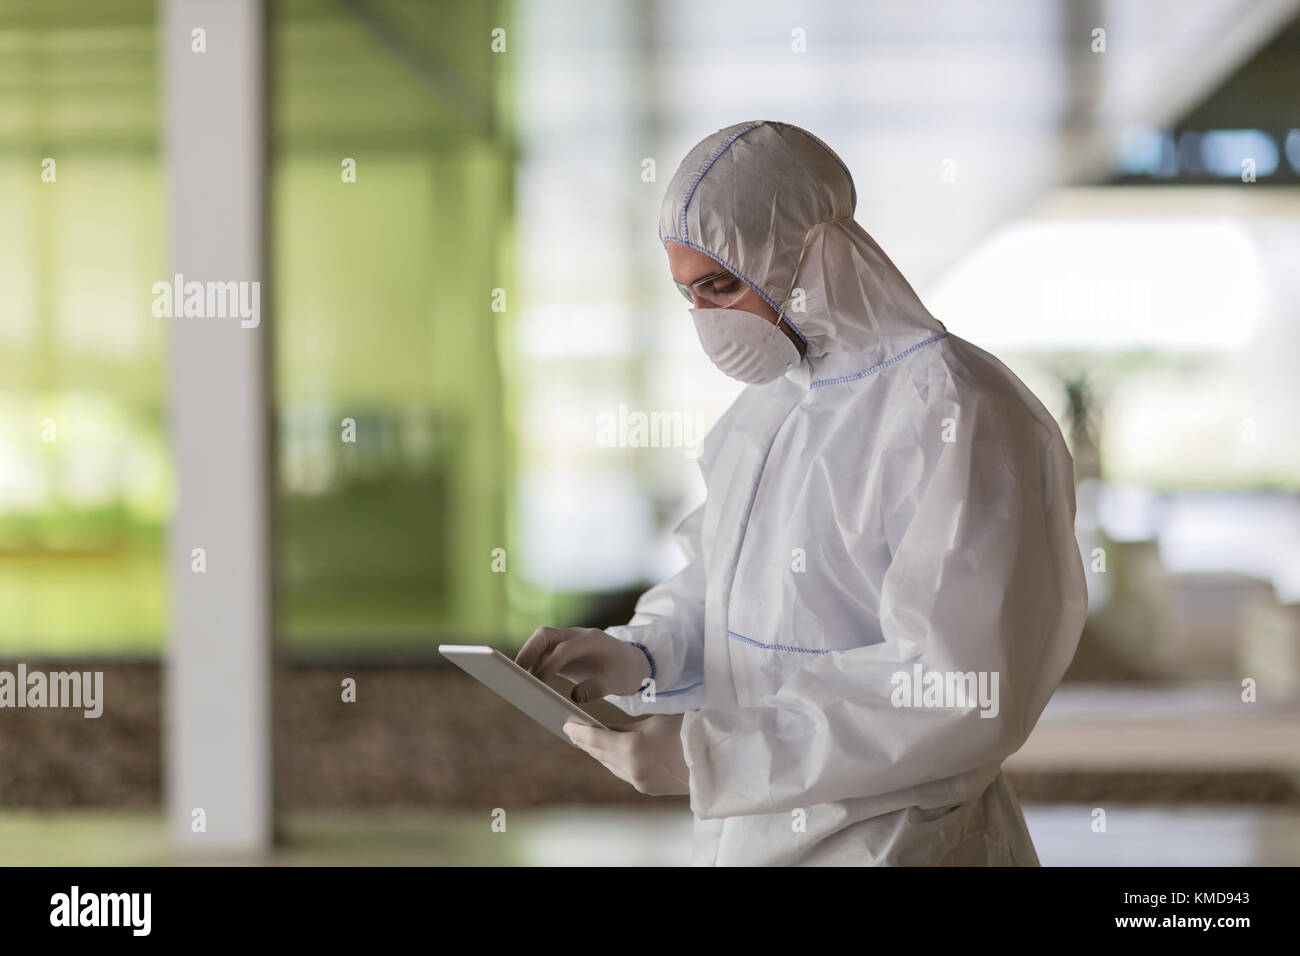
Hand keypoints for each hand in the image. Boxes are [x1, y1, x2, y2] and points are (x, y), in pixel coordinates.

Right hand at [515, 626, 651, 702]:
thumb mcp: (617, 682)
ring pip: (541, 642)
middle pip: (544, 635)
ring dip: (527, 657)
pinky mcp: (564, 652)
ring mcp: (569, 642)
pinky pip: (543, 653)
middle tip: (516, 675)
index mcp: (591, 640)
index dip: (549, 665)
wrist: (634, 662)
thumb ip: (598, 688)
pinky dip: (533, 663)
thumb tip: (575, 697)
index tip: (538, 683)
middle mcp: (577, 636)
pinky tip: (527, 681)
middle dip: (528, 652)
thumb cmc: (626, 671)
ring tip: (517, 680)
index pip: (564, 649)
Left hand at [564, 715, 689, 795]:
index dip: (578, 731)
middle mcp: (630, 768)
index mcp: (631, 747)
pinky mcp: (646, 789)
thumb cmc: (686, 733)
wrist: (712, 761)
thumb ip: (626, 728)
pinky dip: (614, 762)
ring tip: (589, 742)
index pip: (596, 738)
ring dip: (599, 753)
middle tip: (574, 731)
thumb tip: (607, 730)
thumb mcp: (653, 722)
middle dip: (586, 742)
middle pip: (599, 753)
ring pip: (610, 765)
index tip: (566, 724)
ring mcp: (637, 782)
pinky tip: (611, 755)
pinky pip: (623, 773)